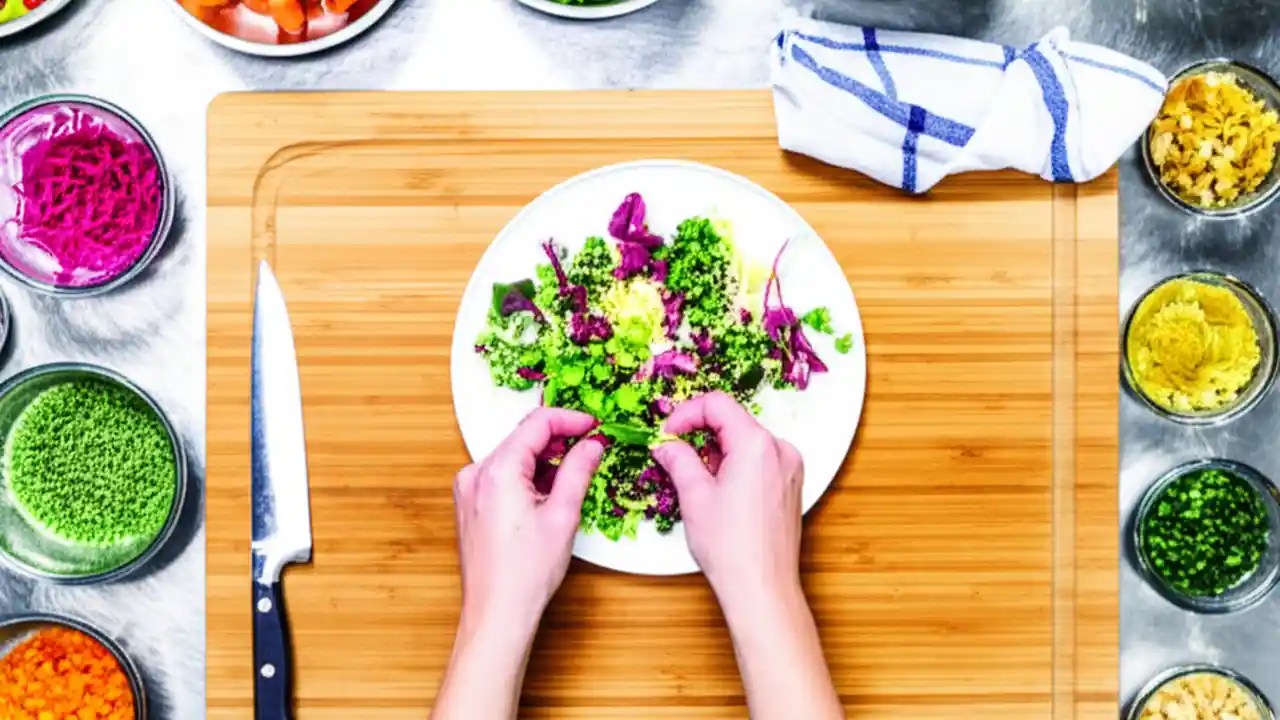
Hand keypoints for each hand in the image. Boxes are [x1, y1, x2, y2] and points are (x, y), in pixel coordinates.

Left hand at [453, 408, 603, 631]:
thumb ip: (578, 470)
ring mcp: (468, 489)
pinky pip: (501, 476)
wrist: (496, 612)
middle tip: (591, 449)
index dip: (571, 419)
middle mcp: (476, 474)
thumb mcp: (563, 515)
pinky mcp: (469, 504)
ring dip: (543, 461)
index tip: (594, 426)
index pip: (537, 423)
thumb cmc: (526, 572)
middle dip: (558, 441)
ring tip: (572, 479)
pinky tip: (548, 495)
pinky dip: (526, 477)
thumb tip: (592, 445)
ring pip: (513, 458)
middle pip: (523, 439)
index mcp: (498, 470)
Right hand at [652, 392, 803, 609]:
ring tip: (697, 482)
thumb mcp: (694, 495)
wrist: (761, 588)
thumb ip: (678, 459)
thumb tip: (666, 445)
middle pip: (733, 421)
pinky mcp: (790, 485)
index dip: (686, 414)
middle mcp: (780, 450)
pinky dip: (735, 465)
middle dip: (700, 434)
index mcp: (757, 445)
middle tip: (675, 455)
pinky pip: (759, 460)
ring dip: (717, 451)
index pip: (717, 404)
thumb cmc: (731, 547)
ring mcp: (789, 468)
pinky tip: (719, 492)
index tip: (668, 433)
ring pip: (745, 441)